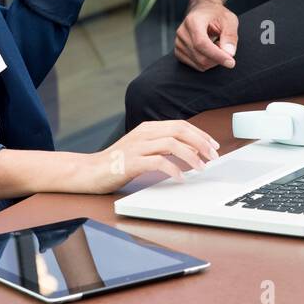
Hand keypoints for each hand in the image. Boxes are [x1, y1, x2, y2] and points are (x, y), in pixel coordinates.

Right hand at [74, 120, 219, 192]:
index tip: (213, 146)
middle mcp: (144, 133)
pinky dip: (173, 169)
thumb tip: (190, 149)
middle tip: (213, 156)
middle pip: (180, 130)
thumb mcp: (143, 149)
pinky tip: (180, 178)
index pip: (180, 125)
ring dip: (191, 156)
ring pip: (172, 144)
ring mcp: (137, 146)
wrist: (90, 171)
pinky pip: (158, 162)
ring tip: (201, 167)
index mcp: (148, 128)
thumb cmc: (117, 163)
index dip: (200, 134)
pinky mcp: (131, 162)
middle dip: (201, 142)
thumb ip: (163, 146)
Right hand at [175, 0, 237, 70]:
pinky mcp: (178, 52)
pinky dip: (207, 63)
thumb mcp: (229, 20)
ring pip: (199, 64)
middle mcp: (182, 32)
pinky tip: (209, 50)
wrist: (203, 11)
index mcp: (193, 21)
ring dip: (213, 60)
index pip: (202, 43)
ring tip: (216, 45)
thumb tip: (229, 53)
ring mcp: (178, 43)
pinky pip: (196, 66)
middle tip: (225, 46)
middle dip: (218, 58)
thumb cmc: (217, 15)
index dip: (216, 55)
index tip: (231, 62)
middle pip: (201, 57)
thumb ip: (230, 35)